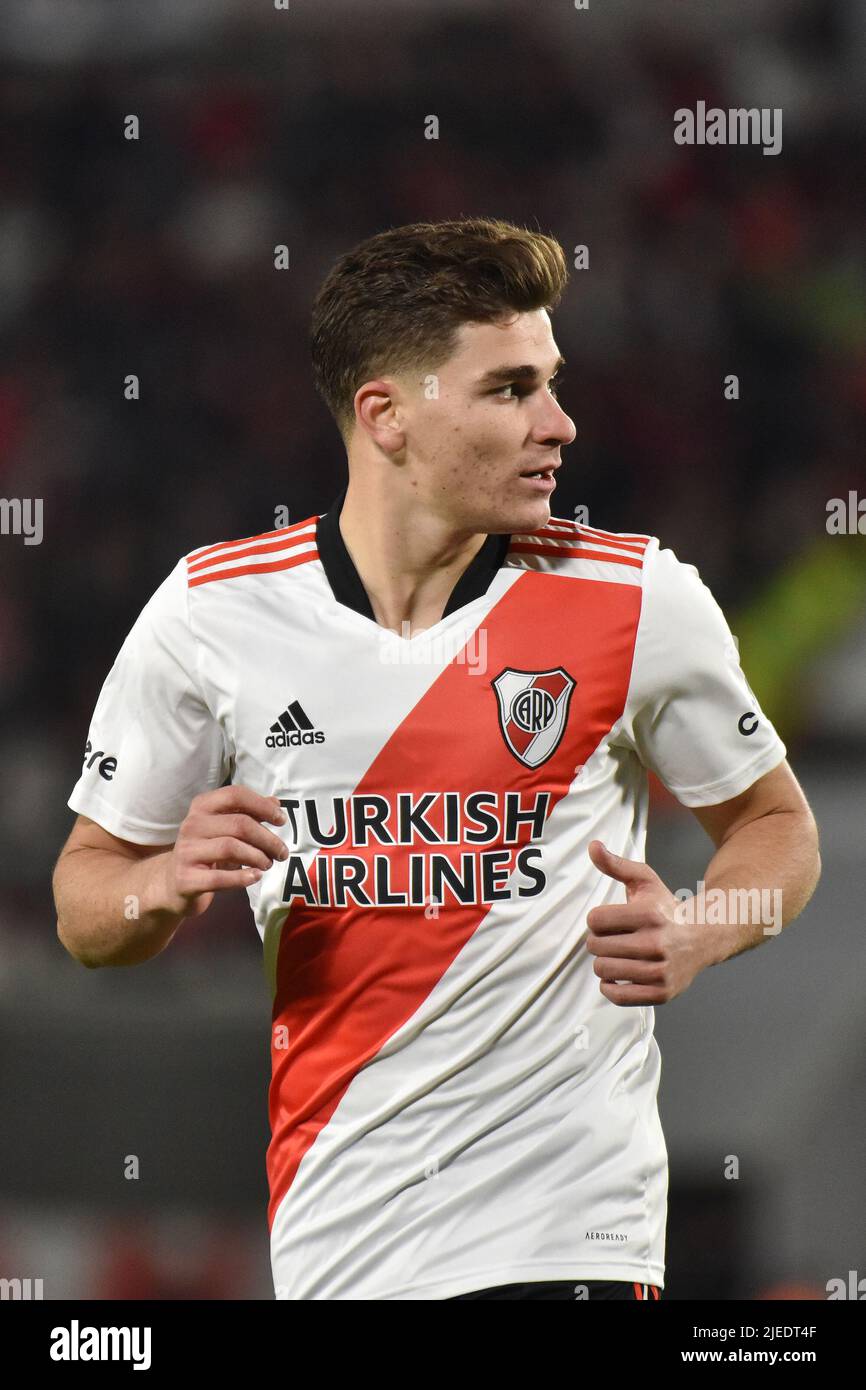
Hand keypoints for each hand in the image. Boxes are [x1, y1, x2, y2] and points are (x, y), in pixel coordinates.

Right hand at [147, 786, 288, 919]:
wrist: (172, 884)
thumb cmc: (206, 851)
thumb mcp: (225, 828)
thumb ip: (249, 814)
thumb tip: (276, 802)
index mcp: (202, 806)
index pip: (235, 795)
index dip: (262, 806)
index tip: (281, 820)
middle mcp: (191, 825)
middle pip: (239, 824)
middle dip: (267, 839)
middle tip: (282, 852)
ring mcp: (186, 852)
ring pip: (231, 848)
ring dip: (258, 857)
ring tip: (268, 864)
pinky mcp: (186, 879)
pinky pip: (219, 878)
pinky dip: (242, 877)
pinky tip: (256, 876)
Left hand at [585, 840, 706, 1005]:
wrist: (702, 937)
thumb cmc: (666, 909)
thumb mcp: (645, 881)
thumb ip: (616, 864)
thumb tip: (592, 846)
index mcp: (650, 914)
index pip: (595, 920)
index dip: (598, 919)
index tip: (610, 920)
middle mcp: (656, 944)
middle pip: (595, 946)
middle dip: (599, 941)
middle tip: (615, 938)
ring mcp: (660, 971)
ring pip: (603, 970)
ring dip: (604, 962)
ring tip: (619, 955)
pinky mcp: (661, 993)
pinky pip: (616, 996)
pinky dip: (610, 987)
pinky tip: (620, 975)